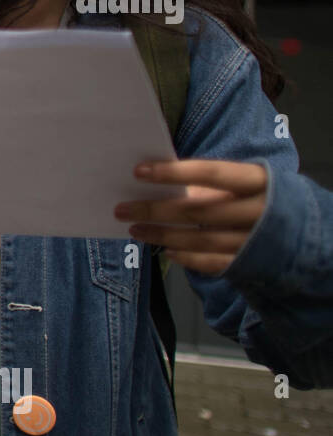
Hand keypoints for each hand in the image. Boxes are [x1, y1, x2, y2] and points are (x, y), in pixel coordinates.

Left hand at [115, 160, 267, 275]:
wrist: (316, 237)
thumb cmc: (269, 199)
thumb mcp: (252, 184)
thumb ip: (214, 186)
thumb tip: (165, 186)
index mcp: (259, 181)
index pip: (212, 173)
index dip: (175, 172)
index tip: (139, 171)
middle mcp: (258, 210)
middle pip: (197, 210)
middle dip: (156, 209)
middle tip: (122, 208)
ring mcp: (254, 241)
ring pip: (198, 238)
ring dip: (162, 234)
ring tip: (135, 229)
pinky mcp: (250, 264)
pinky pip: (211, 262)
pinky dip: (186, 257)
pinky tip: (166, 250)